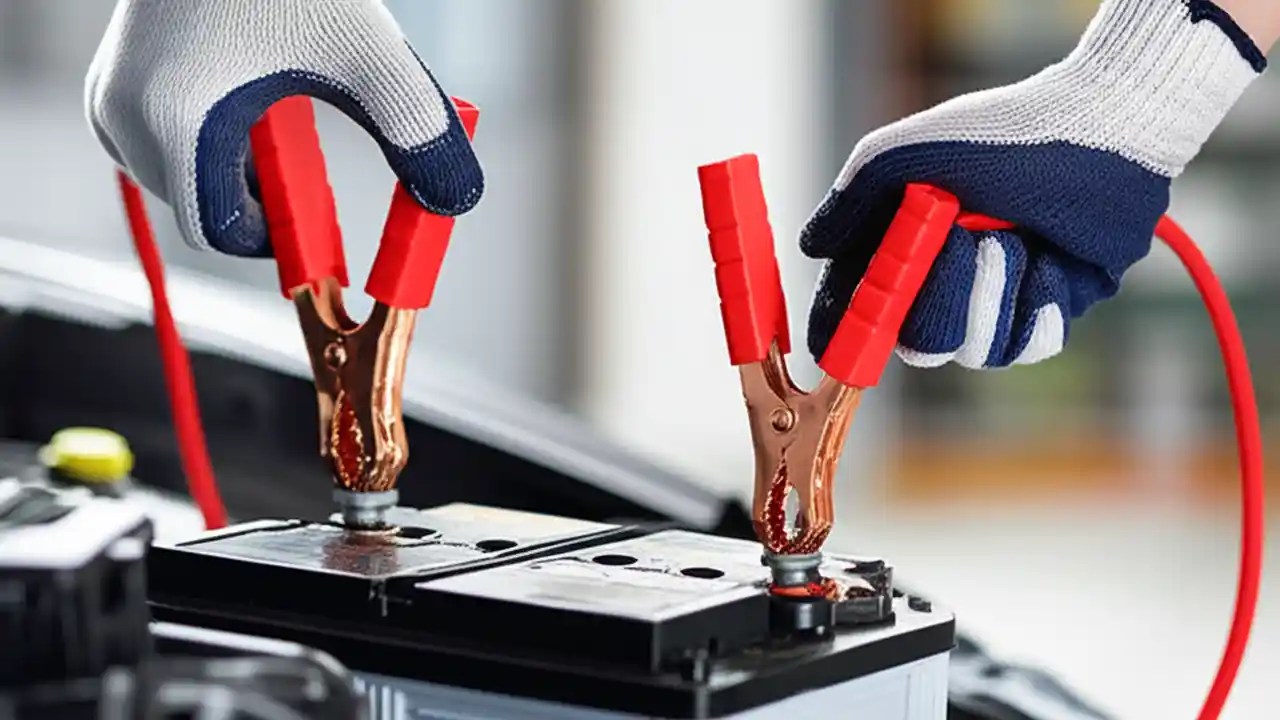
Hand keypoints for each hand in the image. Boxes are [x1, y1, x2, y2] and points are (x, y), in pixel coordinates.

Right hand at [86, 0, 482, 255]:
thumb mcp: (367, 56)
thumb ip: (416, 130)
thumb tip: (457, 199)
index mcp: (175, 121)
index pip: (222, 235)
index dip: (280, 247)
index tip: (327, 238)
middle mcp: (122, 117)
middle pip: (204, 211)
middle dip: (266, 206)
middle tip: (318, 183)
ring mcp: (107, 99)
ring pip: (183, 180)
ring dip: (240, 175)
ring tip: (290, 132)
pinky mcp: (110, 82)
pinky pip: (162, 146)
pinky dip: (211, 145)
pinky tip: (257, 112)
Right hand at [802, 0, 1262, 368]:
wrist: (1101, 131)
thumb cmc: (1002, 135)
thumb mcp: (904, 157)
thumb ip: (850, 202)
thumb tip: (812, 248)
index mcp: (905, 246)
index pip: (859, 305)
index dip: (842, 333)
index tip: (830, 351)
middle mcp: (946, 280)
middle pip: (918, 343)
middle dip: (943, 295)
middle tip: (967, 240)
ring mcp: (996, 299)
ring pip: (976, 350)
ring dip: (996, 288)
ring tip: (1018, 234)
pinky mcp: (1047, 309)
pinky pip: (1030, 344)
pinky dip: (1040, 296)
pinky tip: (1054, 255)